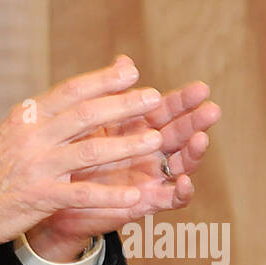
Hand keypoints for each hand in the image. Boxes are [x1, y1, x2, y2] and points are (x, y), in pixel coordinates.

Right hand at [0, 55, 165, 258]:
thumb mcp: (13, 132)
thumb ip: (45, 116)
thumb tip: (74, 95)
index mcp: (27, 116)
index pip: (71, 91)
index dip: (103, 80)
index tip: (132, 71)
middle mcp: (32, 135)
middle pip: (86, 114)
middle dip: (124, 104)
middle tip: (154, 97)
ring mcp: (36, 165)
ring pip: (90, 150)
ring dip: (126, 145)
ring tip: (156, 141)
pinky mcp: (38, 196)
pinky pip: (82, 194)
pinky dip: (110, 195)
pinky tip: (135, 198)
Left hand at [24, 77, 221, 260]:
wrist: (54, 195)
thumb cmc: (74, 154)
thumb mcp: (91, 121)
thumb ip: (110, 93)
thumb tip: (124, 60)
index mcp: (137, 127)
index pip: (165, 110)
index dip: (183, 100)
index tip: (201, 88)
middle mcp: (149, 151)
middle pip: (179, 134)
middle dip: (196, 121)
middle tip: (211, 109)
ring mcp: (149, 177)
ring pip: (181, 164)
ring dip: (193, 153)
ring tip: (201, 139)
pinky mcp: (144, 203)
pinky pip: (167, 199)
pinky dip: (179, 192)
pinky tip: (184, 182)